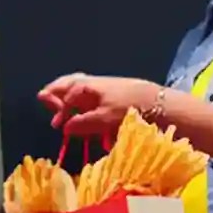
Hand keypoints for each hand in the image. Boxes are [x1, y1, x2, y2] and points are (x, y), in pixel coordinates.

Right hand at [37, 73, 156, 134]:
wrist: (162, 104)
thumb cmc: (131, 108)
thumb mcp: (105, 118)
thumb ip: (83, 122)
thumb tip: (65, 127)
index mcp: (87, 86)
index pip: (63, 94)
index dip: (57, 108)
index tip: (57, 125)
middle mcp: (93, 85)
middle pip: (67, 85)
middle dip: (57, 96)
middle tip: (50, 106)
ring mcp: (104, 89)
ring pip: (80, 92)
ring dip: (71, 101)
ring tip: (66, 113)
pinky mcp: (114, 98)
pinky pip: (94, 100)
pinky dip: (87, 108)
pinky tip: (90, 120)